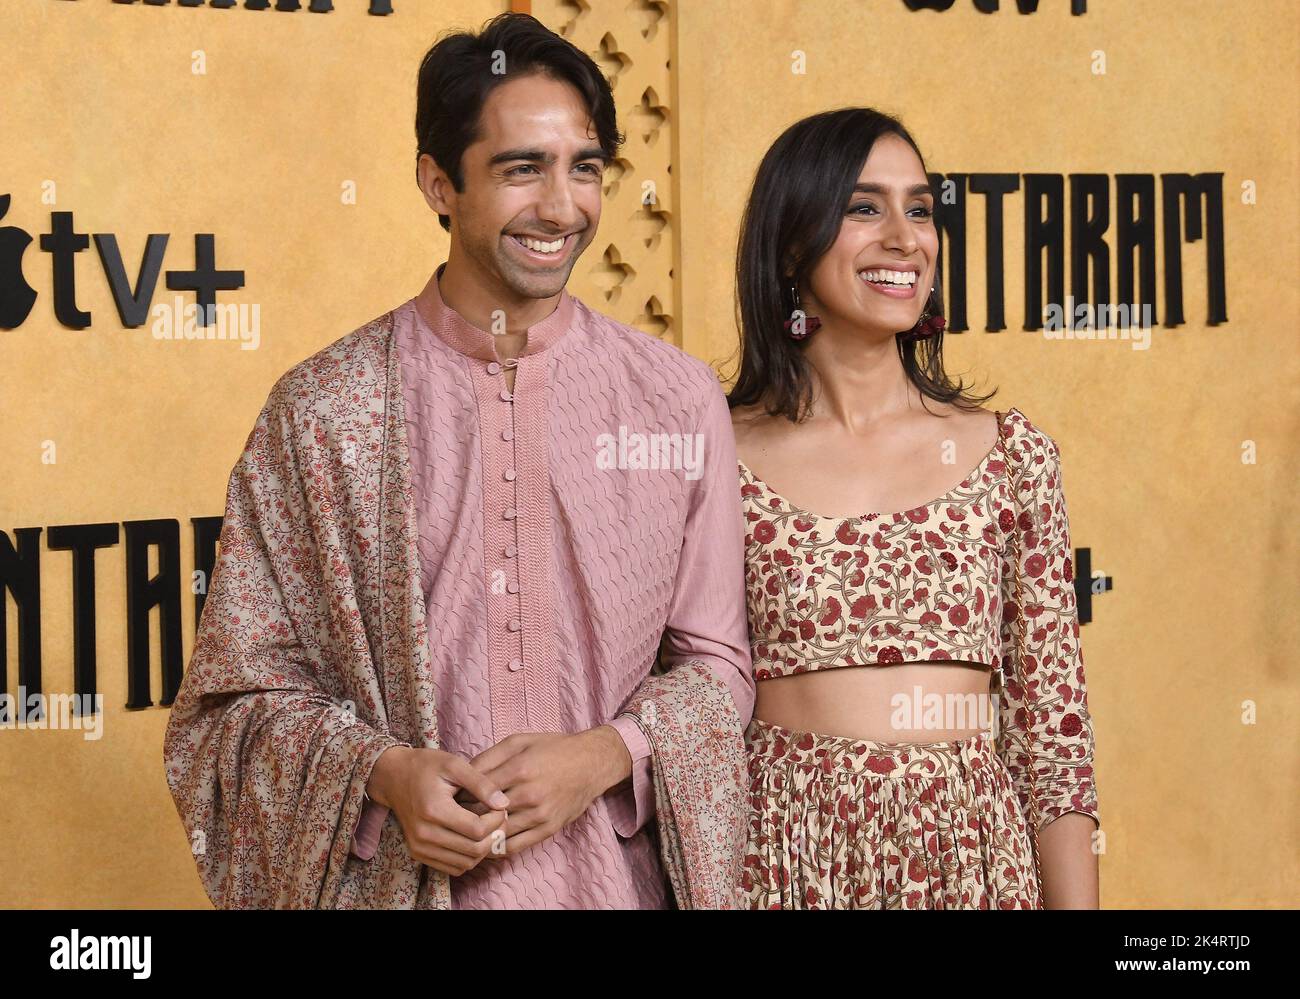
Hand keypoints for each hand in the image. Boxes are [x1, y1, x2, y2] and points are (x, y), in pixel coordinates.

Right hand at [367, 745, 510, 876]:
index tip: (501, 807)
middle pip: (473, 850)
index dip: (497, 821)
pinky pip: (453, 868)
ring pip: (465, 864)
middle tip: (500, 818)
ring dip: (483, 849)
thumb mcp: (455, 764)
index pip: (477, 830)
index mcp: (433, 810)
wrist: (394, 777)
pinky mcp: (418, 854)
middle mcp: (424, 834)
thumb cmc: (426, 767)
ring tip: (488, 828)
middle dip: (495, 836)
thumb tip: (504, 804)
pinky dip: (468, 858)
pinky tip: (473, 838)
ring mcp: (419, 848)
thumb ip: (481, 784)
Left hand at [458, 727, 630, 857]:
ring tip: (468, 829)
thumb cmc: (553, 748)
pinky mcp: (548, 829)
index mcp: (520, 768)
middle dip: (466, 815)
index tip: (451, 797)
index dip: (459, 794)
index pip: (476, 789)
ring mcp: (540, 814)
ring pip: (497, 832)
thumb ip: (490, 756)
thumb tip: (463, 774)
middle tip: (455, 815)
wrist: (592, 763)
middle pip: (484, 813)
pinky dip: (496, 847)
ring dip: (480, 833)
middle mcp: (529, 794)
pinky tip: (488, 841)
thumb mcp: (519, 741)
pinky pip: (515, 847)